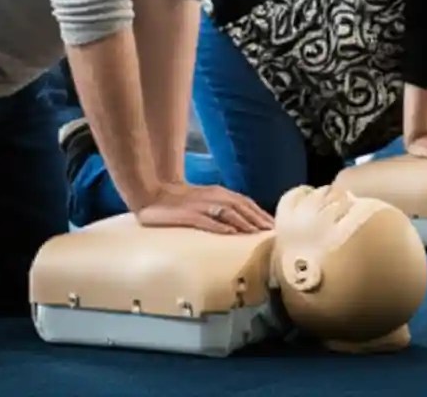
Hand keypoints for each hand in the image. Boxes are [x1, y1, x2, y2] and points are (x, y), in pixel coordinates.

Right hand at [134, 182, 273, 234]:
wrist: (152, 193)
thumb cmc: (182, 200)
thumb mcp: (207, 200)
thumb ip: (224, 208)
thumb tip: (244, 225)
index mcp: (220, 193)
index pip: (246, 202)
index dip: (261, 213)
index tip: (274, 226)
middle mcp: (213, 196)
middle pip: (241, 207)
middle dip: (257, 219)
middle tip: (271, 232)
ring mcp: (200, 205)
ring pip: (227, 212)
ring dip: (243, 222)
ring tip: (256, 233)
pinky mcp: (186, 214)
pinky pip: (205, 220)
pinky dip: (219, 226)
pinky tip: (230, 233)